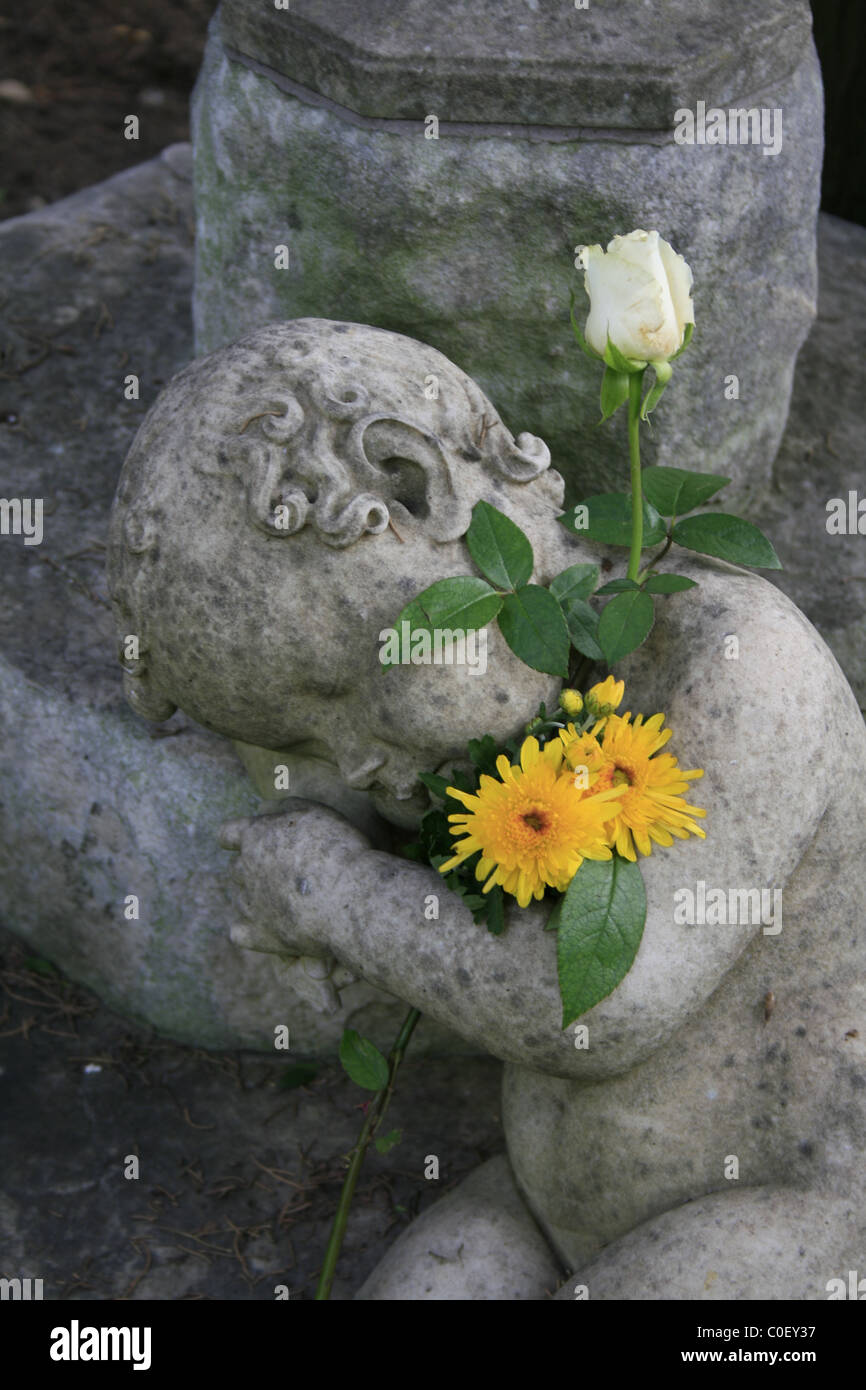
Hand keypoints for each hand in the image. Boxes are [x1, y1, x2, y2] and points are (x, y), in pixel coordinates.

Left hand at [220, 798, 371, 962]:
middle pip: (236, 867)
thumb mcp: (316, 813)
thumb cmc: (338, 850)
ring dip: (256, 896)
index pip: (227, 834)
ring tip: (287, 899)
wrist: (350, 898)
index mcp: (254, 837)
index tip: (254, 841)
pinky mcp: (260, 935)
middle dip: (253, 867)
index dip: (239, 837)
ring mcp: (250, 904)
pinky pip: (239, 933)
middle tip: (286, 871)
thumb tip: (265, 807)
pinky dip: (249, 929)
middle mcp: (244, 869)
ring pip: (240, 898)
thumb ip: (287, 807)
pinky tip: (268, 926)